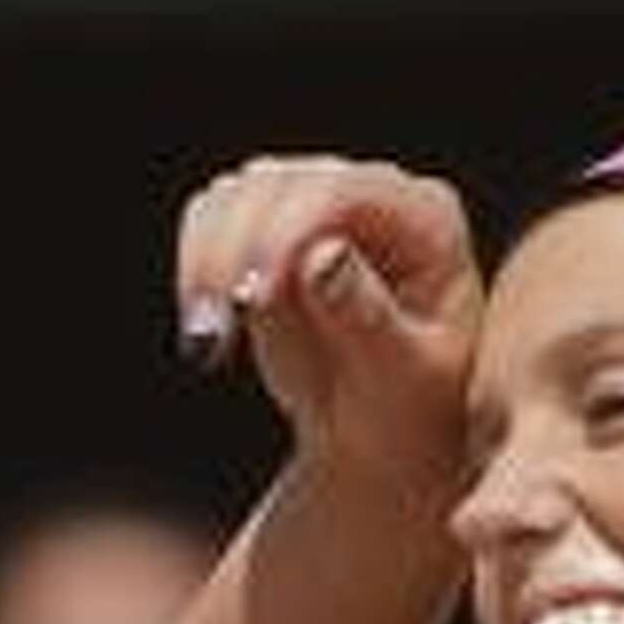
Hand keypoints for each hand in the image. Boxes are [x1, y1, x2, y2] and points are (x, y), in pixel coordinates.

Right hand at [176, 156, 483, 500]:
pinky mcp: (268, 223)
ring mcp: (315, 202)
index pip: (344, 192)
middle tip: (213, 336)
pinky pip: (213, 218)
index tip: (252, 297)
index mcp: (425, 221)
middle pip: (280, 184)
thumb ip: (368, 320)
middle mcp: (371, 195)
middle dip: (234, 252)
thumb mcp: (403, 382)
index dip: (287, 233)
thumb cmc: (407, 415)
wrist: (380, 439)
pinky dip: (198, 267)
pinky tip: (208, 327)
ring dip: (207, 263)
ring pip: (236, 195)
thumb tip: (323, 255)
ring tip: (207, 344)